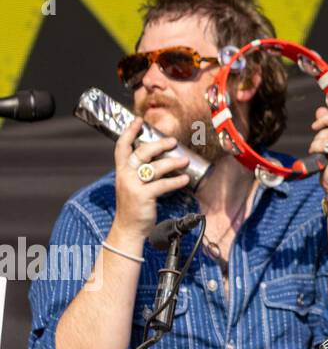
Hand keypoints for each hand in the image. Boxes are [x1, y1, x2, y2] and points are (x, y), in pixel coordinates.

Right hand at [113, 118, 190, 239]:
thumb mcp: (131, 184)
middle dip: (159, 145)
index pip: (121, 147)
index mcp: (121, 170)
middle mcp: (124, 176)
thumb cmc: (134, 204)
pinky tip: (185, 178)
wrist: (128, 228)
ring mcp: (132, 186)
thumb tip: (160, 156)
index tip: (139, 120)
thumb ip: (139, 171)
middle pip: (142, 153)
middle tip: (173, 141)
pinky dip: (176, 181)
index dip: (129, 132)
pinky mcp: (142, 196)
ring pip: (155, 168)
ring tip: (185, 160)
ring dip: (172, 162)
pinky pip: (163, 185)